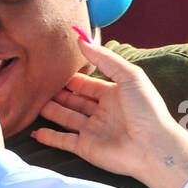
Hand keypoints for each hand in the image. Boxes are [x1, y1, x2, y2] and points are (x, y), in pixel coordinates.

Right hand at [35, 32, 187, 187]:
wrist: (153, 147)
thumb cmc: (147, 110)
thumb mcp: (129, 76)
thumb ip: (105, 58)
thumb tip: (83, 39)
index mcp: (115, 95)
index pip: (88, 83)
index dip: (73, 77)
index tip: (55, 68)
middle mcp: (103, 112)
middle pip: (75, 100)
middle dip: (59, 93)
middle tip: (40, 84)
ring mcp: (94, 130)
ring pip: (67, 118)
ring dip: (52, 111)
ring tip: (34, 101)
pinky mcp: (86, 147)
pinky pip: (63, 141)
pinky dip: (50, 137)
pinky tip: (35, 131)